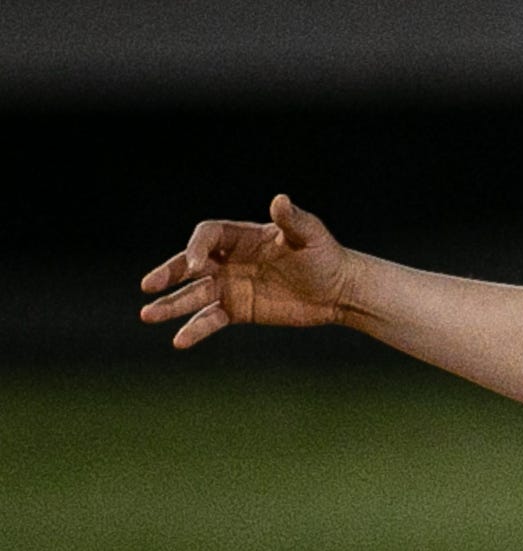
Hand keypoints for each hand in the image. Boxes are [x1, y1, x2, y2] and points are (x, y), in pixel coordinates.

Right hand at [139, 195, 359, 347]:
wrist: (338, 290)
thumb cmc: (325, 256)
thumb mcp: (310, 235)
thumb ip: (293, 220)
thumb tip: (280, 200)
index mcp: (240, 236)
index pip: (208, 236)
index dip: (198, 248)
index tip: (199, 266)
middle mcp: (228, 259)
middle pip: (190, 264)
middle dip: (169, 274)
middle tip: (148, 285)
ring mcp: (230, 285)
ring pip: (194, 295)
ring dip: (171, 305)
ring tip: (147, 315)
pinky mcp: (238, 310)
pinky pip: (211, 319)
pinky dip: (196, 329)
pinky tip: (179, 341)